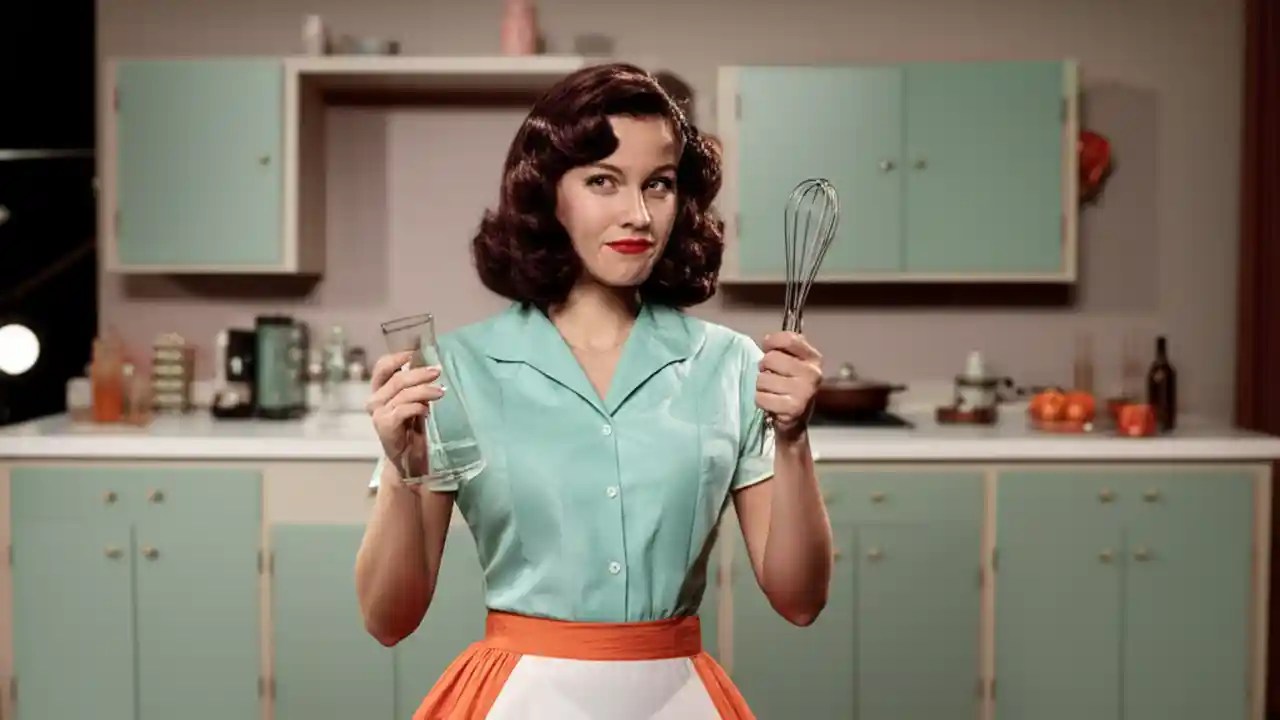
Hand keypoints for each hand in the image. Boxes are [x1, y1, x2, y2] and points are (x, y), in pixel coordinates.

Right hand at [367, 350, 445, 478]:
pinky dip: (417, 407)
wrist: (408, 460)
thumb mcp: (415, 403)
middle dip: (419, 373)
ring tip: (441, 392)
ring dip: (424, 390)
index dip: (398, 357)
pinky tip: (427, 411)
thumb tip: (431, 366)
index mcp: (380, 391)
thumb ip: (417, 387)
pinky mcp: (384, 425)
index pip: (383, 367)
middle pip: (396, 378)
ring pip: (402, 393)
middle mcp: (375, 400)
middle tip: (437, 371)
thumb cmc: (411, 429)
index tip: (415, 352)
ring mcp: (378, 413)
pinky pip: (403, 409)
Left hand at [756, 332, 822, 441]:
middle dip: (764, 368)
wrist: (796, 419)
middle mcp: (813, 373)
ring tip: (770, 391)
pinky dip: (760, 400)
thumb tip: (768, 340)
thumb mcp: (793, 362)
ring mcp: (804, 392)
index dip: (771, 342)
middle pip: (771, 359)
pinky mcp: (793, 408)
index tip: (767, 348)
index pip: (788, 339)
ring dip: (761, 386)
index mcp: (813, 358)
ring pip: (763, 379)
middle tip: (770, 376)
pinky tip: (770, 402)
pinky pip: (761, 398)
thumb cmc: (790, 386)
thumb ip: (784, 347)